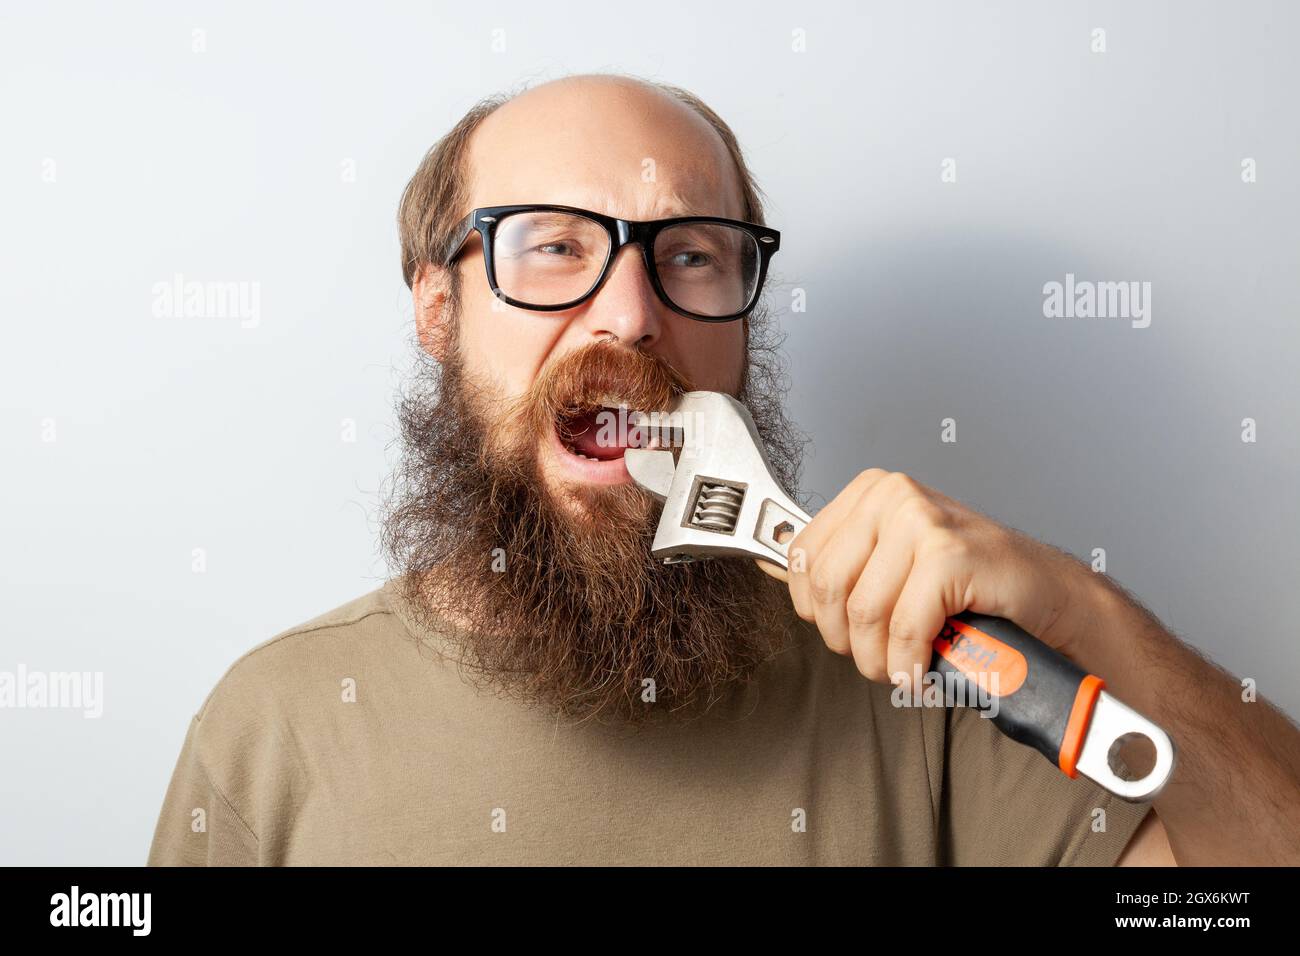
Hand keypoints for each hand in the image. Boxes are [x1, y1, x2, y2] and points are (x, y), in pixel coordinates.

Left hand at [759, 469, 1089, 685]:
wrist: (1045, 595)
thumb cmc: (969, 587)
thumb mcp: (891, 563)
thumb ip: (837, 562)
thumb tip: (769, 561)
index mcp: (869, 492)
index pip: (799, 559)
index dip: (817, 611)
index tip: (848, 629)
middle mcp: (891, 495)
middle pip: (825, 589)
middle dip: (849, 641)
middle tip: (882, 655)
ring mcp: (921, 520)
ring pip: (863, 614)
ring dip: (882, 660)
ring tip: (906, 665)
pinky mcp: (949, 554)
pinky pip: (903, 629)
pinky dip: (911, 664)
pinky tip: (927, 669)